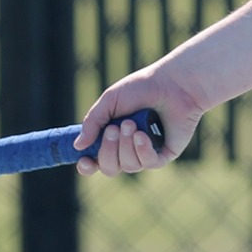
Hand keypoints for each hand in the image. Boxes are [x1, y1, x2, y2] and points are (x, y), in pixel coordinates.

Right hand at [74, 69, 205, 176]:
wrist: (173, 83)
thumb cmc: (142, 88)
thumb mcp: (110, 100)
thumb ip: (92, 122)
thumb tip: (78, 146)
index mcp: (112, 136)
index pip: (96, 161)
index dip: (87, 166)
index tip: (84, 160)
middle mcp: (128, 148)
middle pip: (109, 168)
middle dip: (107, 150)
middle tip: (114, 128)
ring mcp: (146, 152)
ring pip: (128, 166)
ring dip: (126, 146)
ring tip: (132, 124)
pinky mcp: (164, 154)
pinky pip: (148, 163)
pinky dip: (142, 150)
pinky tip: (143, 135)